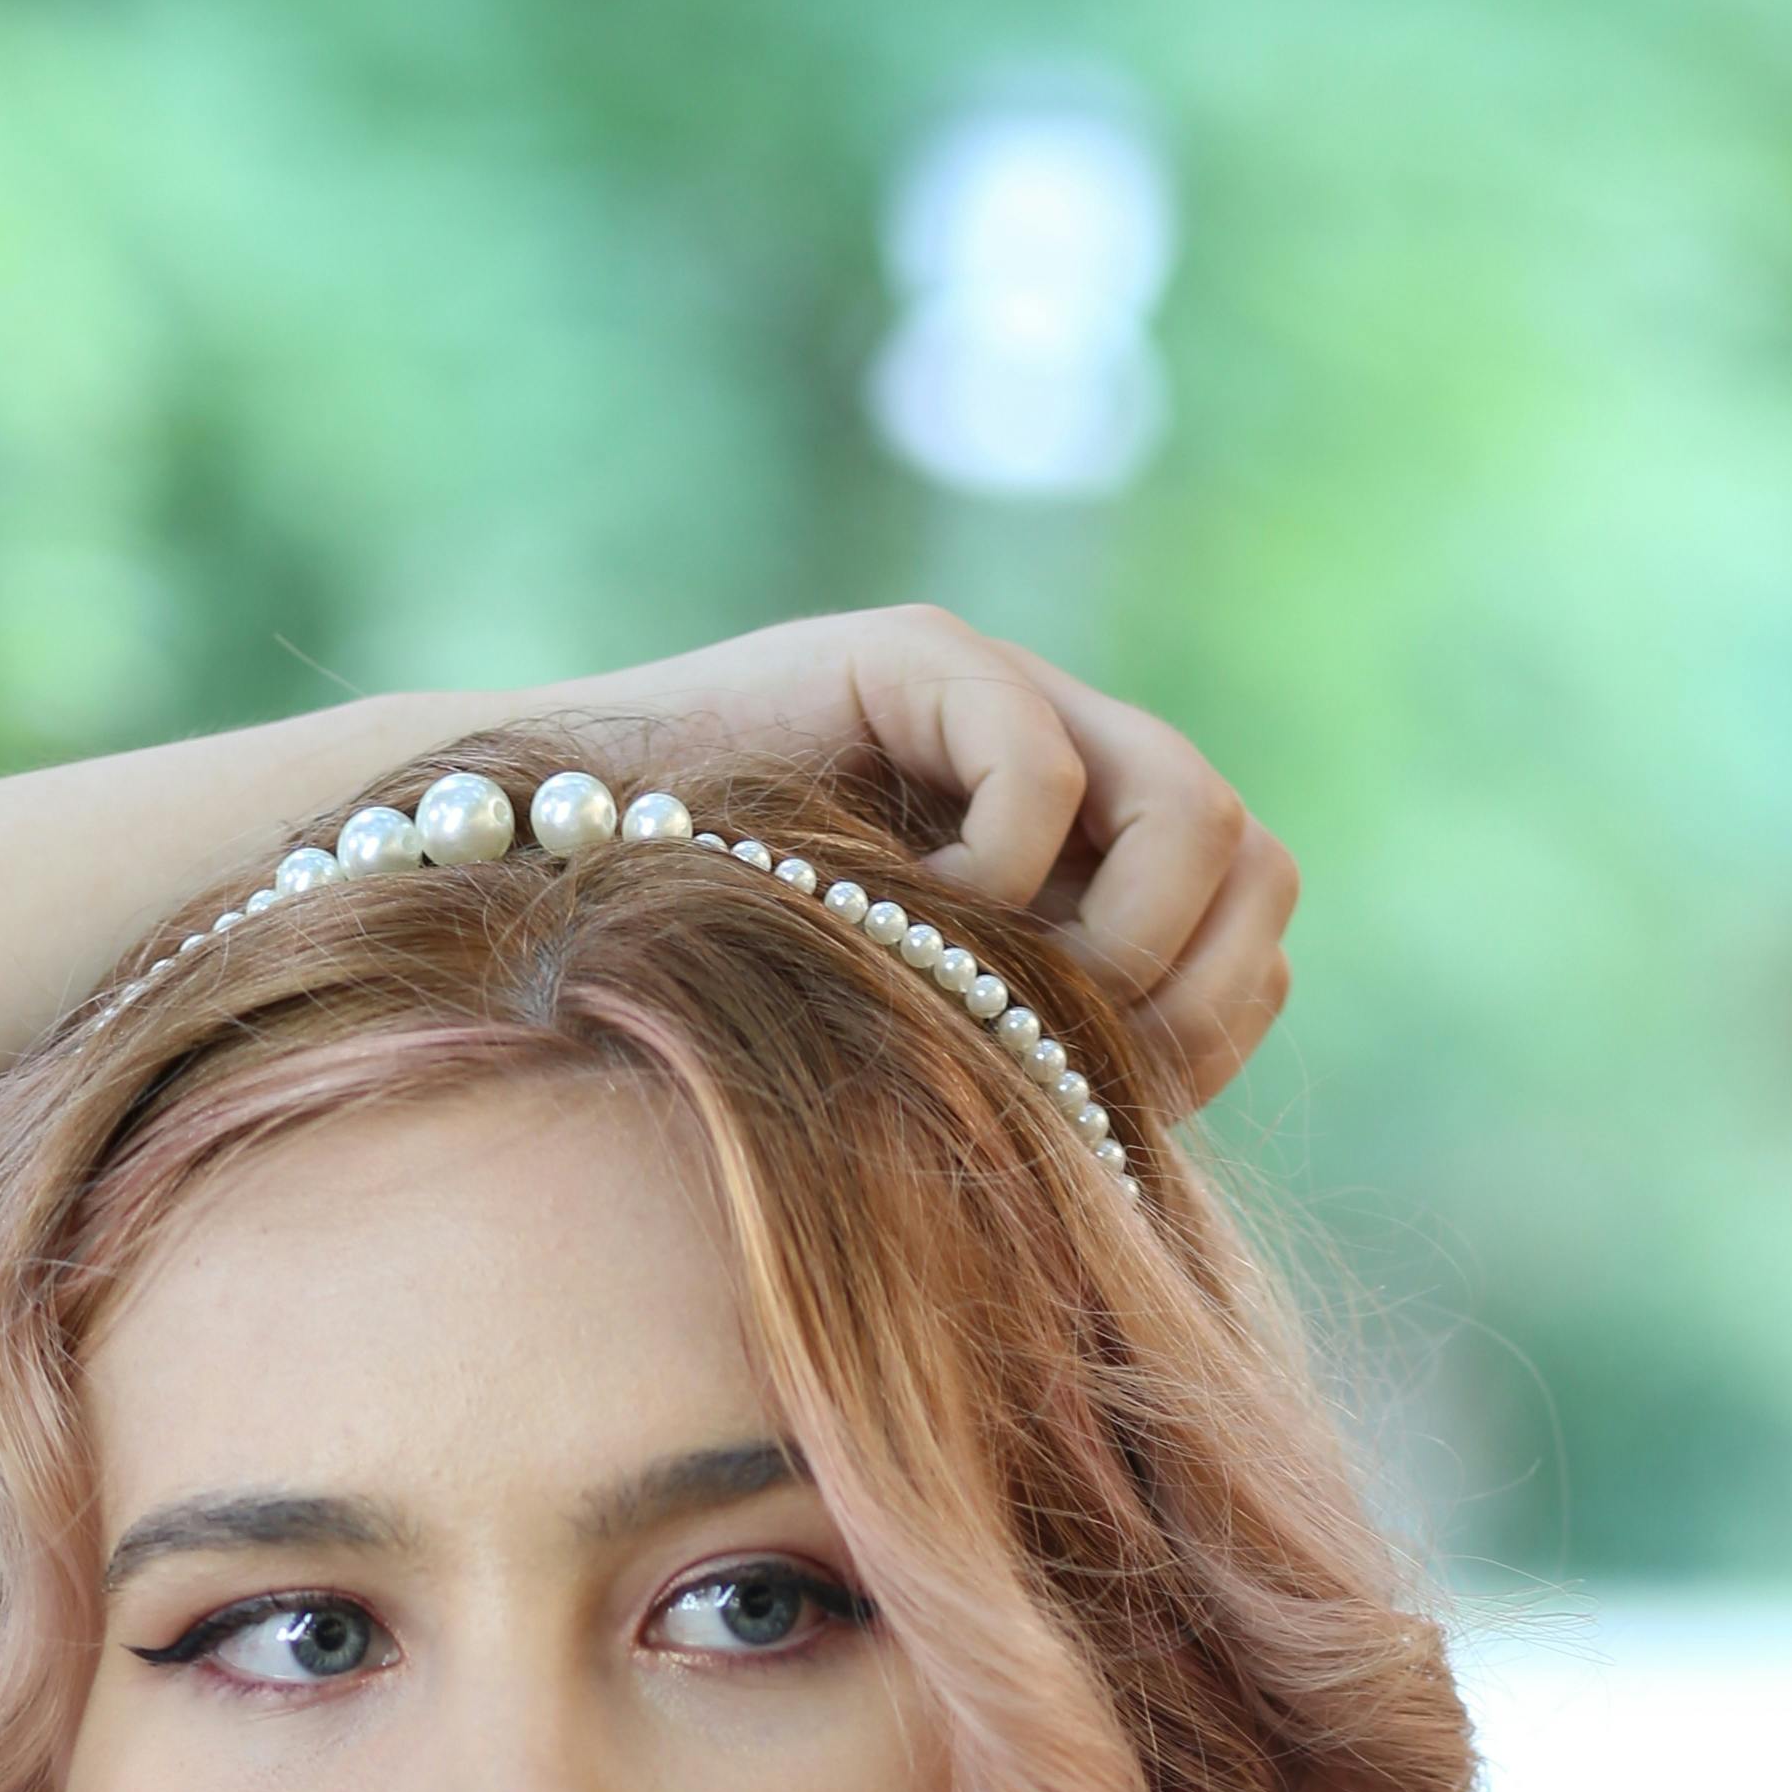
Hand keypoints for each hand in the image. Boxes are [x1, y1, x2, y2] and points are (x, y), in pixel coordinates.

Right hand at [545, 604, 1295, 1115]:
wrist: (536, 888)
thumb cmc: (707, 994)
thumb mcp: (910, 1052)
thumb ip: (1029, 1067)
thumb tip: (1157, 1133)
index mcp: (1076, 855)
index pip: (1250, 917)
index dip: (1217, 1020)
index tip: (1124, 1105)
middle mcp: (1062, 759)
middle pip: (1255, 856)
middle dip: (1193, 986)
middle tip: (1076, 1057)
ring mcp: (998, 695)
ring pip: (1193, 803)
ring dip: (1125, 942)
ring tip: (1007, 997)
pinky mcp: (913, 657)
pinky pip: (1042, 771)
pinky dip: (1004, 876)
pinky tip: (912, 922)